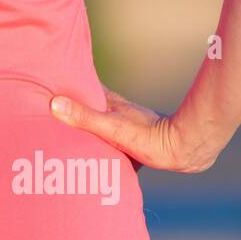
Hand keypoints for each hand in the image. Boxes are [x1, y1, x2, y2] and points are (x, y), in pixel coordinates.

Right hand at [49, 87, 217, 172]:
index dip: (73, 85)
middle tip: (60, 110)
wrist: (186, 148)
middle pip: (97, 107)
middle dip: (80, 108)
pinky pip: (118, 143)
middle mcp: (123, 113)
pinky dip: (108, 146)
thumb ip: (85, 118)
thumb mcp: (111, 128)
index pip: (88, 89)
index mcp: (113, 106)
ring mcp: (133, 127)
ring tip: (77, 137)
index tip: (56, 81)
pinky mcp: (142, 143)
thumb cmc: (150, 139)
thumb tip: (55, 104)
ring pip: (108, 124)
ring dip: (94, 128)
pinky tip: (106, 157)